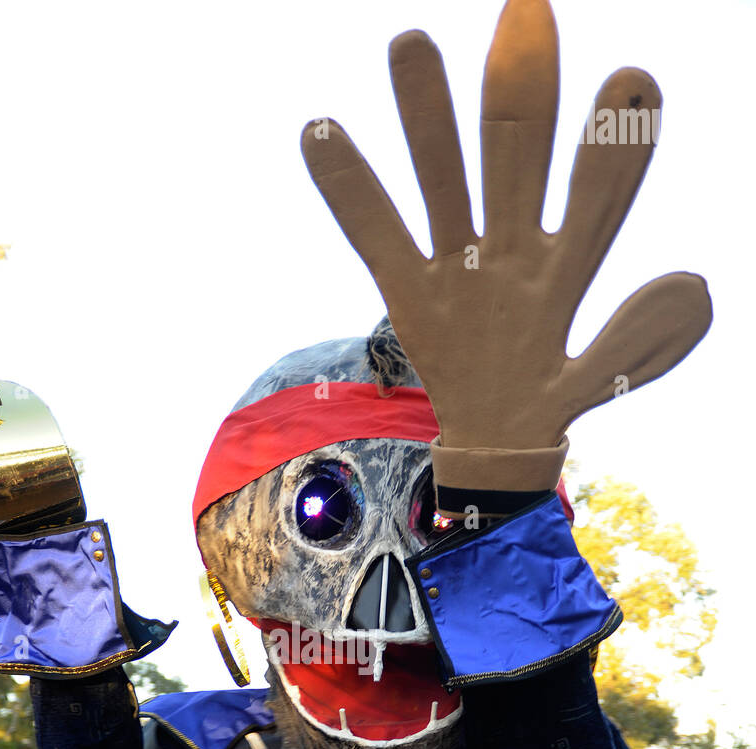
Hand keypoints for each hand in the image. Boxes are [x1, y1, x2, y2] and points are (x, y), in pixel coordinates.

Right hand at [302, 0, 710, 450]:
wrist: (496, 437)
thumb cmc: (550, 399)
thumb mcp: (601, 376)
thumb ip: (638, 339)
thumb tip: (696, 286)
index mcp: (567, 267)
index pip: (598, 198)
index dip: (614, 147)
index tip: (634, 81)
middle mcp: (514, 247)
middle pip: (517, 164)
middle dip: (520, 97)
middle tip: (527, 13)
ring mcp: (459, 263)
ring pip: (445, 183)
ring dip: (428, 121)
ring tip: (412, 44)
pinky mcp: (408, 288)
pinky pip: (376, 236)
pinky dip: (350, 191)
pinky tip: (320, 132)